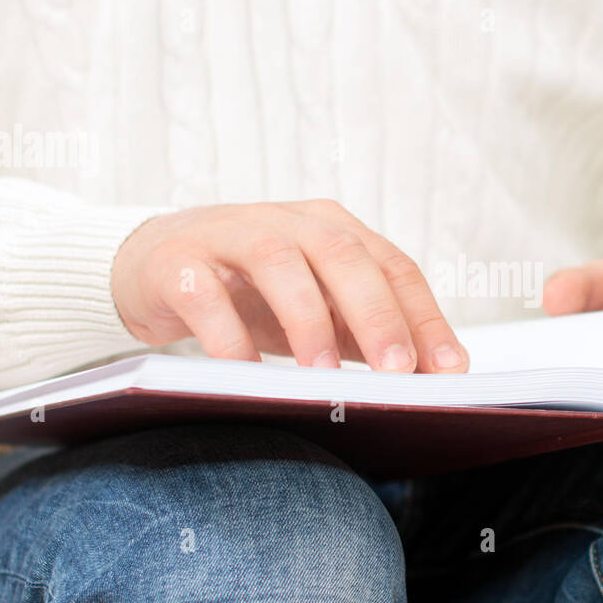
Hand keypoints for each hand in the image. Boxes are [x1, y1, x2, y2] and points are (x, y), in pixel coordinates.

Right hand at [110, 200, 468, 371]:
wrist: (152, 266)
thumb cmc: (251, 292)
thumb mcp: (318, 309)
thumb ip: (366, 335)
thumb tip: (427, 380)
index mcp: (334, 230)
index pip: (393, 267)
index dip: (425, 317)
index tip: (450, 369)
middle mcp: (288, 223)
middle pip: (343, 256)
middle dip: (376, 316)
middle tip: (398, 372)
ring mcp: (230, 236)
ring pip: (279, 264)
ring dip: (307, 321)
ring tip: (323, 376)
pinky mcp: (178, 263)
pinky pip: (206, 296)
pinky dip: (228, 337)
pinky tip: (245, 375)